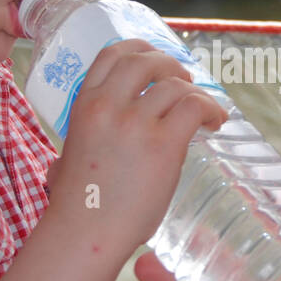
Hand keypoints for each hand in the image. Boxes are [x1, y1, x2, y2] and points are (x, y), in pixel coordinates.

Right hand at [45, 41, 226, 254]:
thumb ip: (78, 145)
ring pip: (175, 84)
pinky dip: (210, 109)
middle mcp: (109, 106)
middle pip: (146, 60)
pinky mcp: (163, 144)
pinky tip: (215, 122)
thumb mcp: (68, 157)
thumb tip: (65, 164)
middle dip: (170, 64)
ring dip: (196, 90)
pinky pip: (194, 107)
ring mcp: (136, 123)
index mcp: (85, 105)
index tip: (155, 57)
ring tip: (203, 108)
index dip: (139, 48)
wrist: (86, 232)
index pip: (112, 54)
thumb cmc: (78, 205)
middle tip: (183, 81)